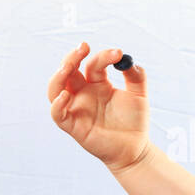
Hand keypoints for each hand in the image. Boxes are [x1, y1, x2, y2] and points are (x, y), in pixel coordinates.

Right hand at [47, 42, 149, 172]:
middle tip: (84, 47)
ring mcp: (76, 109)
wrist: (135, 148)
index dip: (103, 56)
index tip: (118, 53)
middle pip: (68, 70)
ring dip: (58, 75)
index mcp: (97, 84)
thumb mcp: (139, 95)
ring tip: (68, 66)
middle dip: (73, 57)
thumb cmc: (134, 122)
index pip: (92, 64)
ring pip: (55, 89)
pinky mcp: (73, 126)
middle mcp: (83, 94)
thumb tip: (128, 60)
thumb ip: (136, 77)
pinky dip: (57, 104)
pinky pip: (57, 114)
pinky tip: (66, 95)